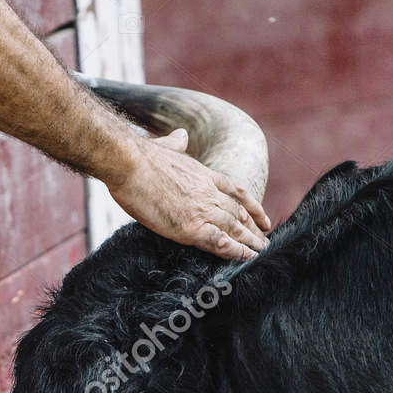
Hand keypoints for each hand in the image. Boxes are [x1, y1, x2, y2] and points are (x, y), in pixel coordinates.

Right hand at [106, 129, 271, 259]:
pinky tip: (246, 257)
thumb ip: (175, 143)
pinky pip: (220, 242)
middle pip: (238, 211)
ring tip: (261, 251)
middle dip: (253, 227)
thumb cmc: (139, 156)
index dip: (251, 205)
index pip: (236, 191)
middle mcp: (207, 192)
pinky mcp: (189, 227)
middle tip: (264, 240)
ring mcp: (201, 210)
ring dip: (250, 241)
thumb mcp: (164, 145)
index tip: (261, 215)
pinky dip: (236, 251)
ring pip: (234, 227)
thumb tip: (180, 135)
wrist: (128, 163)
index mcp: (203, 175)